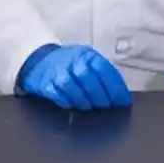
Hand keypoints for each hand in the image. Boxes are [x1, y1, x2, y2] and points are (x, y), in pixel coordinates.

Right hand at [16, 44, 132, 109]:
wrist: (40, 59)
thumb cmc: (68, 63)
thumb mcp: (86, 60)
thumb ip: (101, 73)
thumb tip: (119, 93)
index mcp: (87, 54)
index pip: (105, 69)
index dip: (116, 86)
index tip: (123, 100)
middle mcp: (73, 60)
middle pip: (89, 78)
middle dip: (101, 95)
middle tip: (108, 107)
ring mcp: (58, 71)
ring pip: (72, 86)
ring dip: (84, 100)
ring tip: (91, 107)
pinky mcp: (45, 82)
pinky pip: (57, 94)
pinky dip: (66, 101)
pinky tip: (72, 105)